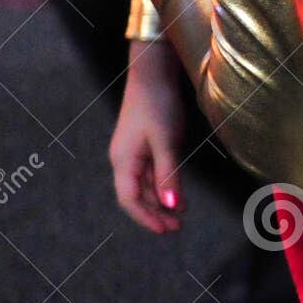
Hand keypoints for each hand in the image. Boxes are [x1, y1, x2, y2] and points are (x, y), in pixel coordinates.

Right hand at [110, 39, 185, 234]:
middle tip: (176, 228)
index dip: (146, 218)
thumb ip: (169, 174)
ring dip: (160, 201)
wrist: (153, 71)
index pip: (130, 200)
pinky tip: (176, 192)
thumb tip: (173, 207)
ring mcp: (132, 151)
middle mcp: (123, 159)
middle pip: (136, 195)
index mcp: (123, 160)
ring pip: (144, 184)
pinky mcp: (143, 142)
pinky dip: (162, 185)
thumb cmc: (158, 104)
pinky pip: (150, 171)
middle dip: (154, 213)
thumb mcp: (166, 141)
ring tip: (180, 216)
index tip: (166, 230)